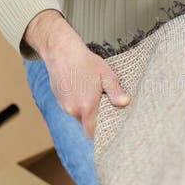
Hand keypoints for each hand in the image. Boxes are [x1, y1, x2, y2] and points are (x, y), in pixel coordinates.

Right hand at [24, 10, 129, 139]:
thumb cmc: (85, 62)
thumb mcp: (106, 75)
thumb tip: (125, 103)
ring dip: (85, 108)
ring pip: (77, 114)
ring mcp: (63, 105)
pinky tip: (81, 87)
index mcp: (86, 107)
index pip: (91, 133)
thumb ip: (115, 92)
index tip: (107, 125)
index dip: (99, 132)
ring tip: (91, 92)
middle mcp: (72, 110)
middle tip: (103, 103)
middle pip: (85, 124)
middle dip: (94, 117)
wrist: (61, 51)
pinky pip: (70, 106)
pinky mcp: (58, 98)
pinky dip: (76, 101)